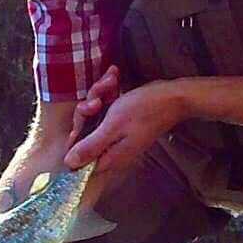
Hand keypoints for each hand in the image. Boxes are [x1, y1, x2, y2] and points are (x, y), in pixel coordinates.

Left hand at [63, 80, 183, 190]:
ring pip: (94, 115)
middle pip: (84, 132)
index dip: (76, 138)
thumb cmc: (144, 111)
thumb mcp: (113, 126)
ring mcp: (116, 133)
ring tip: (112, 82)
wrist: (173, 96)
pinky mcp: (121, 120)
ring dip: (99, 95)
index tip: (84, 119)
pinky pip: (106, 108)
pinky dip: (108, 92)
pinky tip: (114, 78)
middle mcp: (111, 147)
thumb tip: (69, 164)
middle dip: (89, 109)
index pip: (80, 158)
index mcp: (109, 156)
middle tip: (99, 98)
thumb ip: (91, 146)